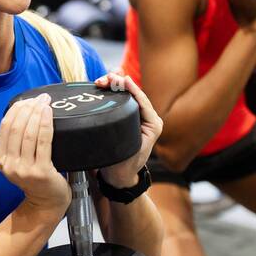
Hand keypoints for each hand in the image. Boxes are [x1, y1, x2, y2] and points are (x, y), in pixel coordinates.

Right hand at [0, 94, 69, 216]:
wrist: (46, 200)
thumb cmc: (30, 179)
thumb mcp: (9, 165)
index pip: (4, 129)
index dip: (14, 111)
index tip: (25, 100)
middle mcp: (9, 164)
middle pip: (16, 129)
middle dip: (27, 109)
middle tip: (38, 98)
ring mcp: (25, 169)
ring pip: (29, 134)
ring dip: (37, 114)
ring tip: (44, 103)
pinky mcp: (41, 171)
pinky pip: (43, 142)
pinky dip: (45, 125)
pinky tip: (49, 114)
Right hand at [94, 72, 162, 187]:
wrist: (120, 176)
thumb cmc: (125, 165)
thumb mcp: (129, 149)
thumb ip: (128, 133)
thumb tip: (120, 115)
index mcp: (153, 124)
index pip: (143, 101)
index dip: (132, 89)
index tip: (123, 80)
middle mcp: (147, 118)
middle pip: (134, 94)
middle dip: (119, 84)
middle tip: (107, 78)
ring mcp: (137, 116)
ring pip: (126, 95)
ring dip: (113, 86)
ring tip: (101, 81)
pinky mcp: (127, 117)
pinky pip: (120, 100)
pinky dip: (110, 92)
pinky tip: (102, 86)